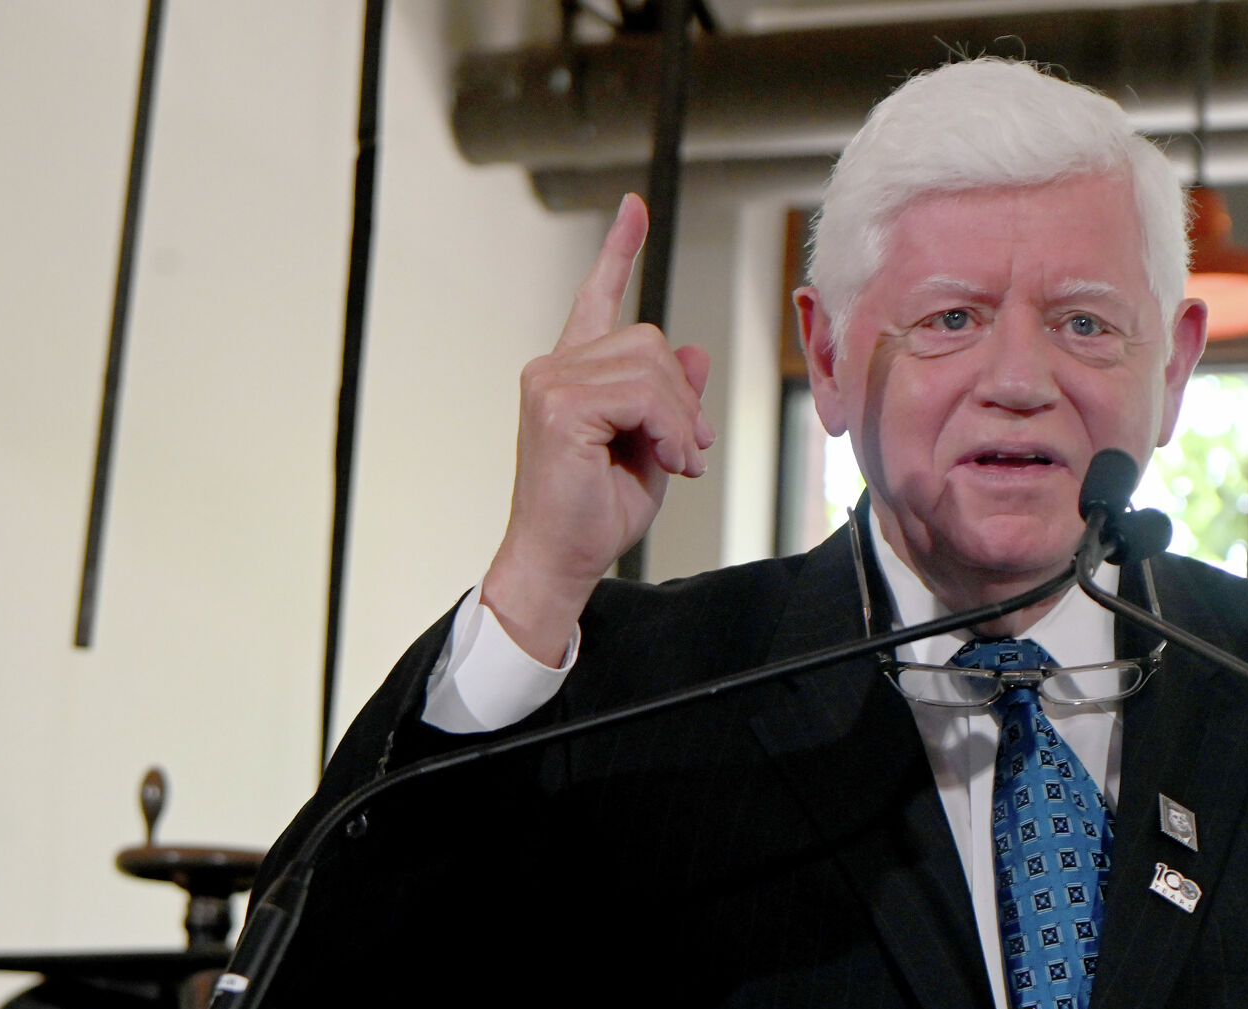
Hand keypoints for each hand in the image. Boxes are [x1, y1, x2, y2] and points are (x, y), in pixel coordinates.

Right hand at [482, 194, 713, 664]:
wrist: (561, 560)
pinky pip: (641, 393)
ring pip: (650, 364)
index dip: (618, 253)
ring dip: (679, 417)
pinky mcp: (559, 404)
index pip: (596, 299)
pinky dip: (668, 427)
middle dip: (682, 395)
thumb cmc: (596, 514)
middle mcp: (555, 368)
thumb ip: (671, 400)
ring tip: (676, 460)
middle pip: (648, 339)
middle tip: (690, 451)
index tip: (634, 210)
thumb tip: (697, 353)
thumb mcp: (652, 449)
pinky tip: (667, 459)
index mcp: (572, 375)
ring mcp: (551, 382)